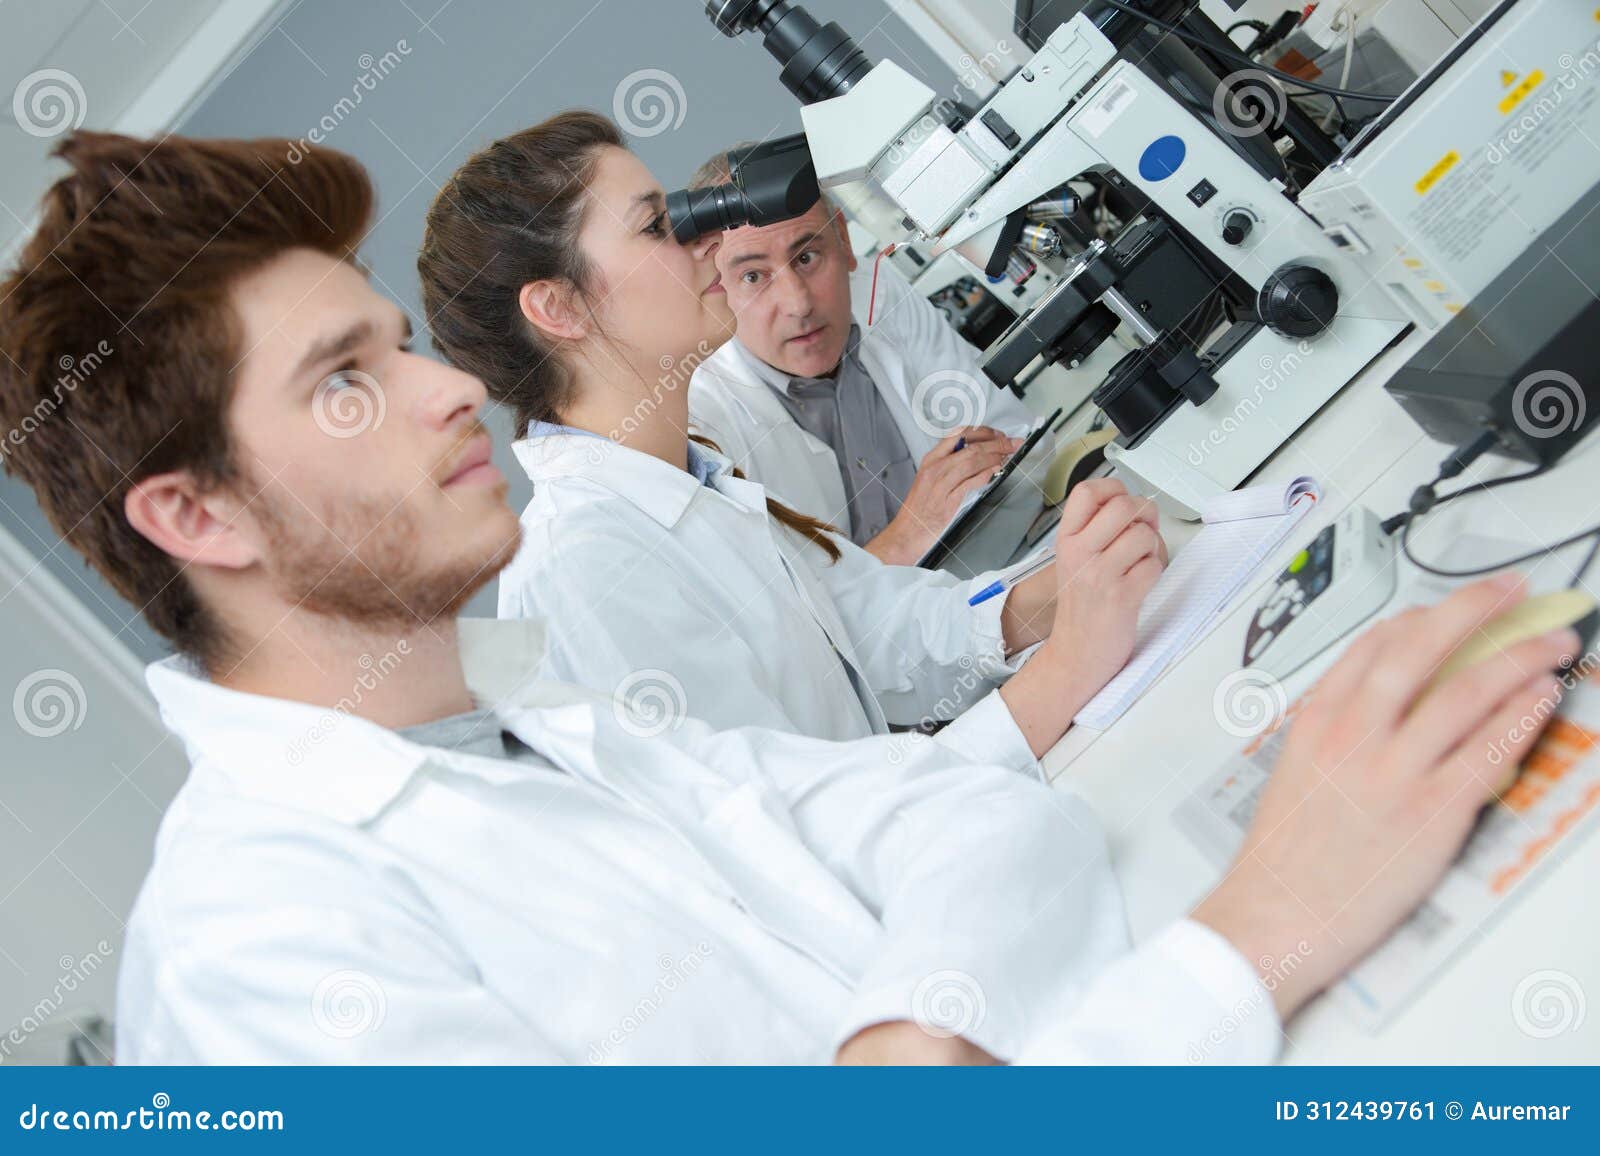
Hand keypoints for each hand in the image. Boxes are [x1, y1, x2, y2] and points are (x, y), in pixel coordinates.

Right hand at [867, 426, 1019, 564]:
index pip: (958, 435)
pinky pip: (970, 483)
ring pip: (972, 461)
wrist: (906, 533)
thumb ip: (952, 467)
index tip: (997, 435)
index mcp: (931, 460)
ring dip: (994, 457)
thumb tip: (978, 460)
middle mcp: (935, 468)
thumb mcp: (931, 480)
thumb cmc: (919, 510)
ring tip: (1007, 456)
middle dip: (996, 443)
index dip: (982, 432)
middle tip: (1011, 443)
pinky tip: (995, 471)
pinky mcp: (948, 501)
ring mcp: (941, 484)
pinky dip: (985, 475)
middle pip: (970, 447)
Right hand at [1043, 478, 1164, 695]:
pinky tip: (1140, 582)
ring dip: (1152, 547)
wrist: (1078, 651)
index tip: (1121, 501)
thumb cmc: (1083, 604)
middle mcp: (1079, 552)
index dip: (1113, 488)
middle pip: (1123, 506)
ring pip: (1143, 535)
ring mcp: (1099, 575)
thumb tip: (1134, 504)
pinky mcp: (1121, 596)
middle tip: (1141, 531)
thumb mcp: (1075, 559)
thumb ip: (1096, 529)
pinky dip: (1154, 571)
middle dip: (1144, 515)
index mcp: (1067, 539)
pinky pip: (1154, 565)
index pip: (1087, 491)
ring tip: (1139, 562)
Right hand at [1193, 575, 1580, 1020]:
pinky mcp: (1432, 812)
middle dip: (1477, 609)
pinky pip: (1489, 749)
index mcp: (1318, 721)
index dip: (1424, 616)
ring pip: (1467, 691)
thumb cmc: (1284, 858)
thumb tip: (1381, 706)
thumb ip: (1336, 731)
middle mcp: (1355, 735)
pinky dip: (1522, 713)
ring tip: (1552, 644)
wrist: (1275, 916)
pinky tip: (1542, 696)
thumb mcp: (1295, 773)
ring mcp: (1395, 771)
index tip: (1452, 607)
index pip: (1374, 644)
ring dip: (1519, 658)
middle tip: (1512, 592)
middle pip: (1424, 648)